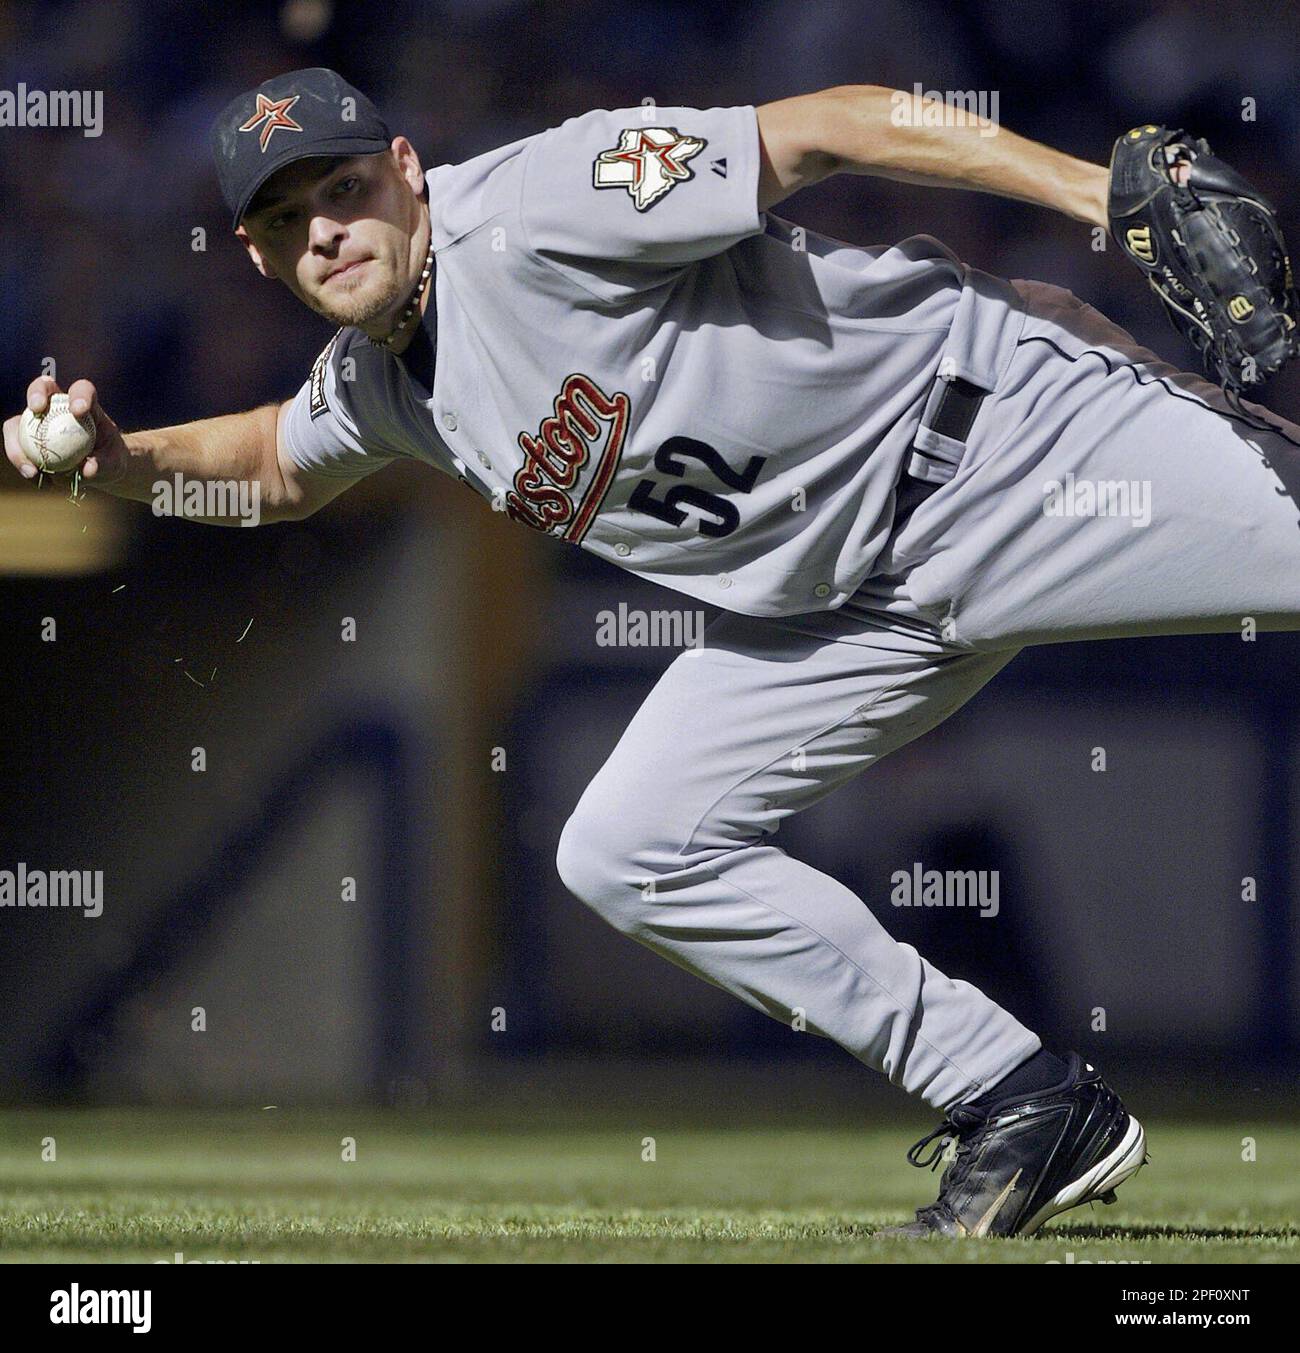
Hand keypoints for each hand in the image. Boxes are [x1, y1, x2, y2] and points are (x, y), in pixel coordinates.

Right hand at [3, 376, 127, 482]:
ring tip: (32, 469)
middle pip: (42, 388)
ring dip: (19, 442)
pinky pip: (16, 447)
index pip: (82, 389)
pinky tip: (35, 478)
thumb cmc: (110, 460)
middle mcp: (58, 406)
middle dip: (36, 393)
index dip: (79, 394)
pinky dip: (22, 463)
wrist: (99, 469)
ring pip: (19, 421)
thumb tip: (87, 469)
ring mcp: (39, 420)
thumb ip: (104, 464)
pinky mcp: (26, 438)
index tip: (78, 410)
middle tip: (37, 410)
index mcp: (86, 404)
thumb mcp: (114, 464)